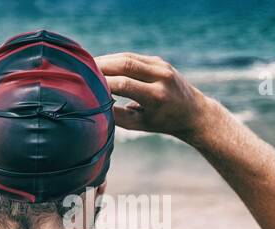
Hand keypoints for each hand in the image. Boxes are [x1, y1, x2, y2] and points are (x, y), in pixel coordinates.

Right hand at [96, 53, 223, 140]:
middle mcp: (161, 77)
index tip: (85, 87)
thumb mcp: (139, 125)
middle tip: (81, 71)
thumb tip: (93, 105)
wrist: (193, 112)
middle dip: (101, 66)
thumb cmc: (162, 122)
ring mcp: (161, 66)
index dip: (103, 84)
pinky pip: (133, 56)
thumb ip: (116, 116)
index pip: (125, 85)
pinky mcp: (159, 60)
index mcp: (157, 97)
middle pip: (125, 65)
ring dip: (106, 60)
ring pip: (127, 57)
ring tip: (88, 67)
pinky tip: (102, 65)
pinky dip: (116, 59)